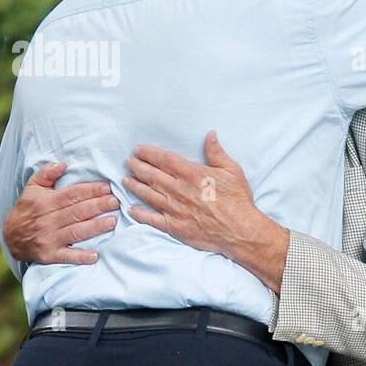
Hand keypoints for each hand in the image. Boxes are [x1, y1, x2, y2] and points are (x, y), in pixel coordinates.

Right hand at [3, 162, 118, 264]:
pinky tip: (95, 256)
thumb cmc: (27, 209)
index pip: (71, 195)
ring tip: (112, 221)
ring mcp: (48, 239)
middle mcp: (47, 221)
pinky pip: (67, 257)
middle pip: (76, 212)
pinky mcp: (49, 255)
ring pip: (76, 232)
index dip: (90, 190)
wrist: (10, 237)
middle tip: (115, 202)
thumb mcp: (32, 188)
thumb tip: (63, 164)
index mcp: (45, 202)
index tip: (107, 188)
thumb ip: (46, 174)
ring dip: (95, 227)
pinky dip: (80, 257)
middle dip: (98, 206)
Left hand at [124, 131, 270, 257]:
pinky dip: (140, 214)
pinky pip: (152, 219)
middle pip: (152, 175)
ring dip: (135, 186)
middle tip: (128, 162)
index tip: (138, 150)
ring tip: (125, 180)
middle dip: (137, 167)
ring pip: (148, 195)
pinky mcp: (175, 227)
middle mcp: (179, 190)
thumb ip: (217, 153)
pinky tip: (131, 209)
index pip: (164, 160)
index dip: (149, 153)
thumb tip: (210, 134)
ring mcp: (175, 209)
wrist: (240, 231)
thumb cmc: (238, 200)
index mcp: (192, 174)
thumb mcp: (232, 171)